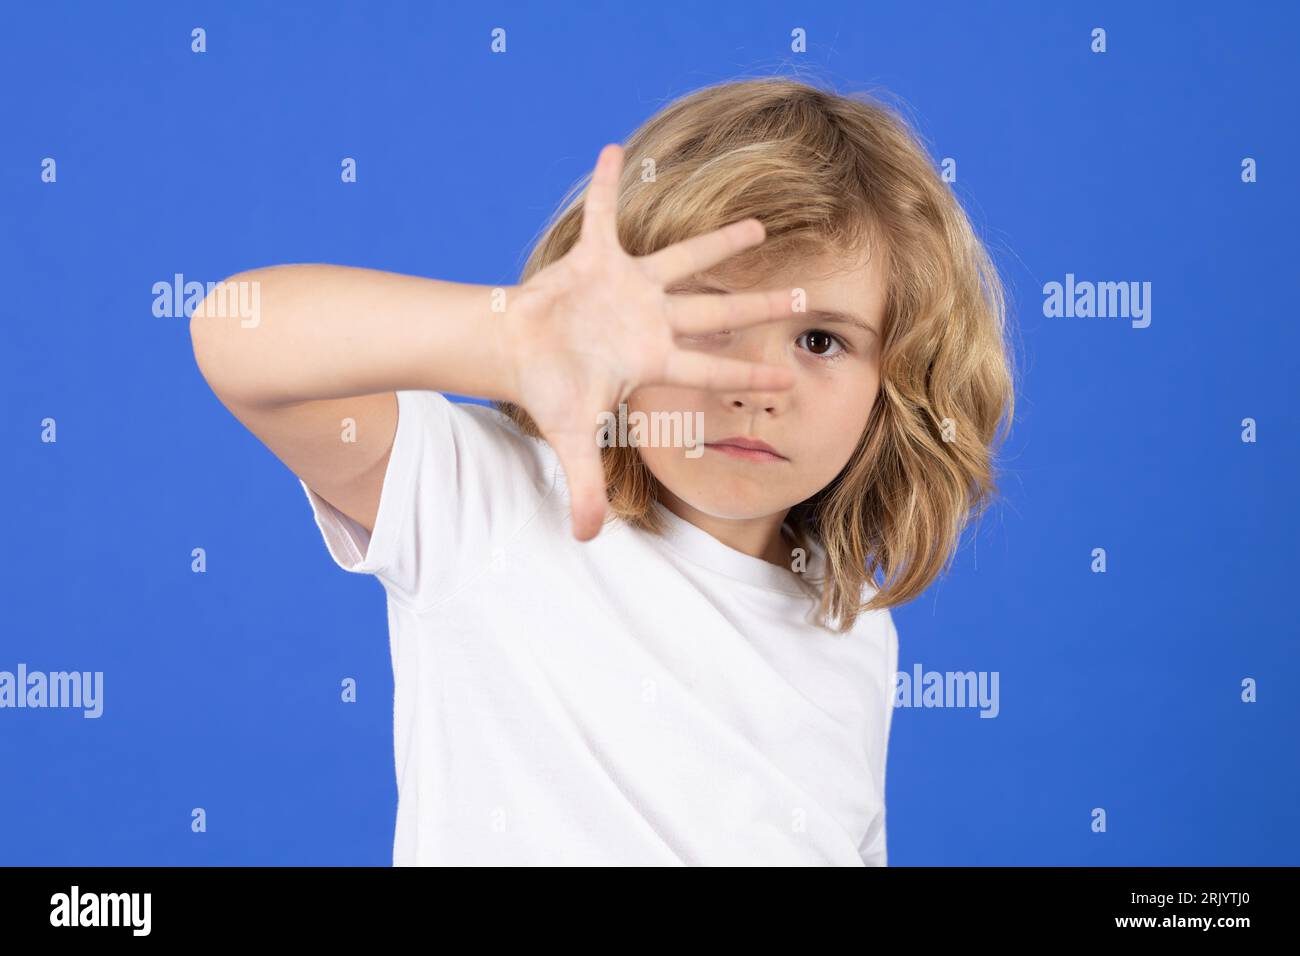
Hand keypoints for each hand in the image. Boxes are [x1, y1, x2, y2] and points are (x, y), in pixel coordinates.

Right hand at [502, 142, 796, 540]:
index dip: (748, 371)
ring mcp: (627, 287)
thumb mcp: (570, 438)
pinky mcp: (595, 260)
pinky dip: (606, 186)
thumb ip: (585, 485)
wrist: (514, 353)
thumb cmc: (548, 389)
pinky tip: (613, 150)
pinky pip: (602, 215)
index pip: (712, 366)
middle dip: (760, 303)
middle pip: (718, 309)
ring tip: (758, 223)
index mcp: (653, 358)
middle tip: (806, 296)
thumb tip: (586, 541)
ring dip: (719, 242)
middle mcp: (652, 318)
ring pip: (684, 258)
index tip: (788, 374)